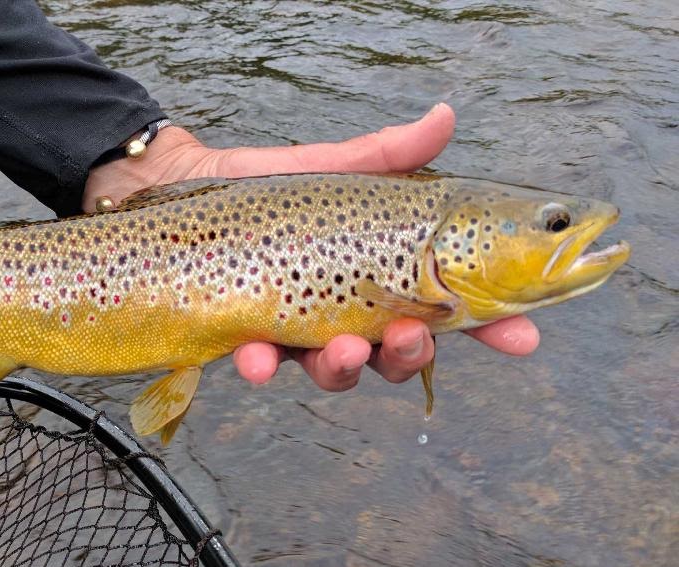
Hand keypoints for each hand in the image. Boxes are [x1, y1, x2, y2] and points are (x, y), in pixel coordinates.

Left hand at [84, 104, 539, 390]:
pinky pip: (260, 365)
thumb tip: (445, 115)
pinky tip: (254, 356)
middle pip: (395, 352)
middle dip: (409, 353)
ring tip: (339, 351)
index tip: (523, 337)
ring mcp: (295, 329)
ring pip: (335, 370)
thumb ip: (386, 154)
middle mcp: (344, 311)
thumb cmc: (262, 184)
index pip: (448, 308)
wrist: (177, 187)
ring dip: (343, 369)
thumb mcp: (328, 167)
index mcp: (379, 275)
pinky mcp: (245, 336)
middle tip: (411, 338)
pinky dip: (261, 365)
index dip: (490, 327)